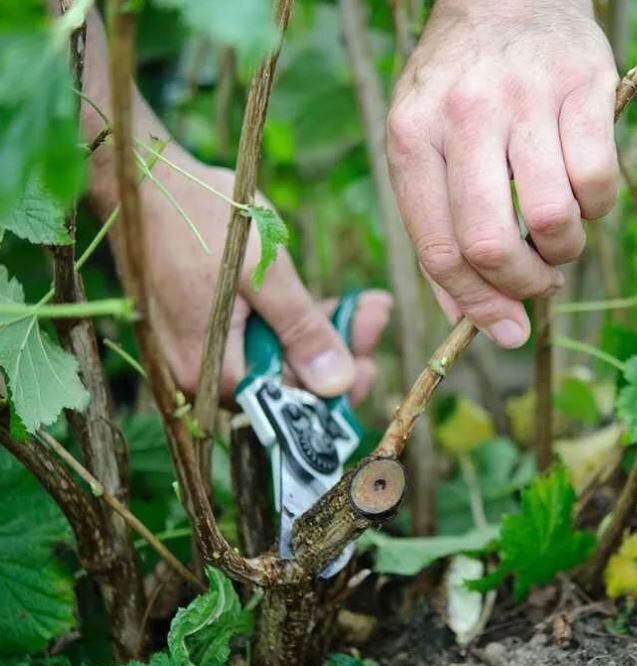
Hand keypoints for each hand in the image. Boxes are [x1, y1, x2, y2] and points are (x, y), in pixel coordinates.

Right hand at [81, 11, 389, 402]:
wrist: (145, 179)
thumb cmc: (201, 218)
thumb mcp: (266, 272)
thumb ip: (302, 332)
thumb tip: (337, 384)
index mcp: (212, 370)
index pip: (286, 402)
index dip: (335, 384)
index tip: (374, 360)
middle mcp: (199, 372)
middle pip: (283, 379)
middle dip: (335, 351)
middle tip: (376, 317)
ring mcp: (197, 350)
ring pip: (273, 356)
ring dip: (319, 332)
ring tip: (366, 304)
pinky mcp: (200, 328)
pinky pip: (254, 337)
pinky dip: (290, 321)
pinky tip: (327, 303)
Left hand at [386, 0, 618, 346]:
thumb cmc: (461, 89)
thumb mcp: (425, 148)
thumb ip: (438, 232)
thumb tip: (471, 321)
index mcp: (411, 137)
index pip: (440, 249)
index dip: (477, 305)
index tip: (507, 330)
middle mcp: (463, 114)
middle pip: (492, 243)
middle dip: (522, 286)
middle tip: (538, 283)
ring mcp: (525, 95)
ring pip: (551, 219)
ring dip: (563, 251)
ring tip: (559, 237)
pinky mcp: (585, 84)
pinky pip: (598, 182)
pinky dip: (597, 209)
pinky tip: (584, 196)